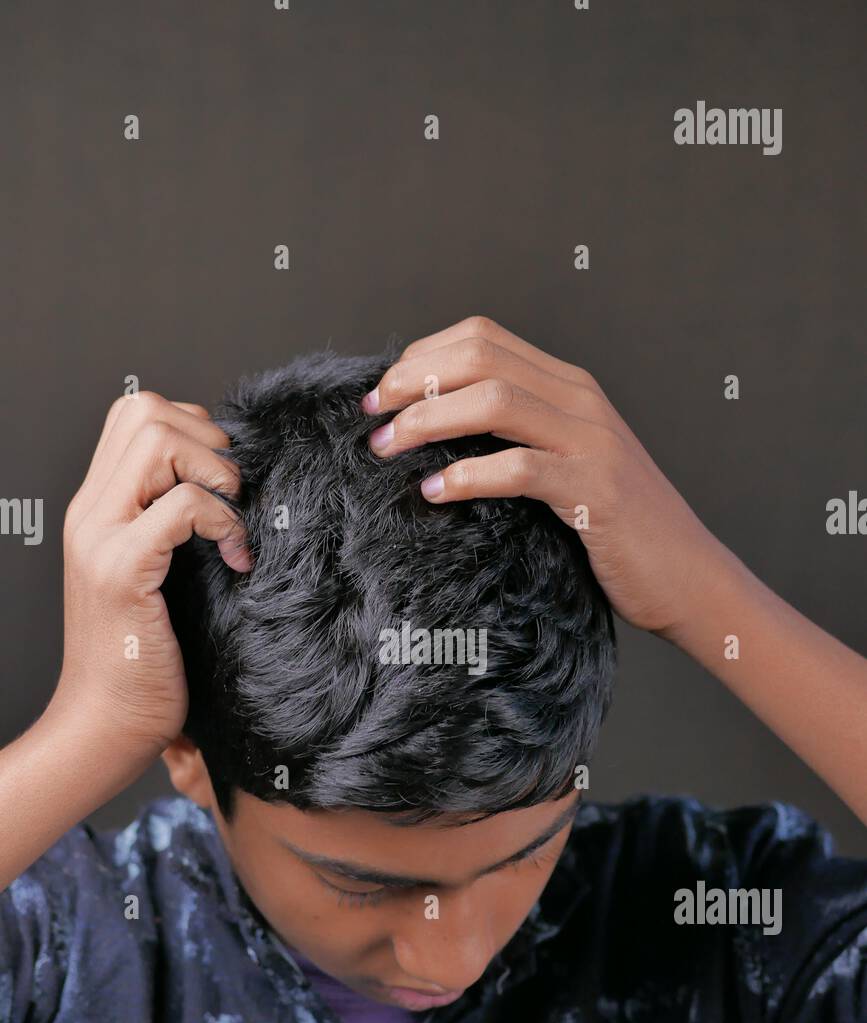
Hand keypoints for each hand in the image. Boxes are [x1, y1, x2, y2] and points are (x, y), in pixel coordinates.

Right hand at [51, 391, 250, 769]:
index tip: (223, 486)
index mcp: (99, 509)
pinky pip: (183, 505)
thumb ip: (177, 528)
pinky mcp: (121, 569)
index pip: (136, 414)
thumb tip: (234, 489)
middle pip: (144, 408)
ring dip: (214, 472)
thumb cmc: (142, 662)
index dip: (194, 431)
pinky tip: (237, 560)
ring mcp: (100, 537)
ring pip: (157, 438)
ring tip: (232, 523)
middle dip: (206, 439)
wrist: (105, 726)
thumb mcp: (162, 578)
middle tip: (230, 499)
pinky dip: (224, 522)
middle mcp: (91, 512)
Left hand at [362, 315, 734, 638]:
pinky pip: (518, 468)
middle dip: (413, 380)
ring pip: (493, 400)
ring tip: (387, 448)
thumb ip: (517, 439)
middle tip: (371, 416)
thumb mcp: (566, 468)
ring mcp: (591, 443)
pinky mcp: (594, 491)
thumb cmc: (618, 533)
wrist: (689, 579)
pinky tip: (432, 492)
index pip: (484, 337)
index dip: (422, 356)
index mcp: (571, 387)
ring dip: (427, 420)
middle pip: (481, 355)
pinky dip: (465, 476)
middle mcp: (581, 401)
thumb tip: (437, 436)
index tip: (382, 393)